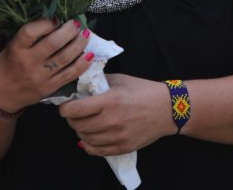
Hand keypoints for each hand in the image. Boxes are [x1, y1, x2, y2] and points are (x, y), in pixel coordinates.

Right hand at [0, 19, 91, 111]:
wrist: (1, 94)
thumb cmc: (7, 64)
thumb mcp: (12, 45)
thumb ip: (30, 34)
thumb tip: (55, 18)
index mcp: (16, 48)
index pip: (31, 32)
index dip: (46, 23)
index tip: (56, 18)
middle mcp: (28, 62)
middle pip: (53, 43)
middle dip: (69, 31)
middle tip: (76, 24)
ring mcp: (40, 76)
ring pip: (65, 58)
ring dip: (79, 44)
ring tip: (85, 34)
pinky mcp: (49, 88)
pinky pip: (70, 74)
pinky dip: (82, 64)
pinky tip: (90, 54)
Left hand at [59, 74, 176, 155]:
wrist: (167, 109)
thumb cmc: (143, 91)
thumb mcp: (120, 80)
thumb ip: (99, 83)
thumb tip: (79, 86)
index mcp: (110, 101)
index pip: (75, 110)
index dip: (65, 108)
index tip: (65, 106)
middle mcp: (112, 121)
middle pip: (77, 125)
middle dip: (71, 119)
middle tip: (75, 113)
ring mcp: (117, 137)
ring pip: (85, 138)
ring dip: (80, 130)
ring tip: (85, 123)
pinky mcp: (122, 147)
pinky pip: (96, 151)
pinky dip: (88, 144)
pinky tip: (91, 136)